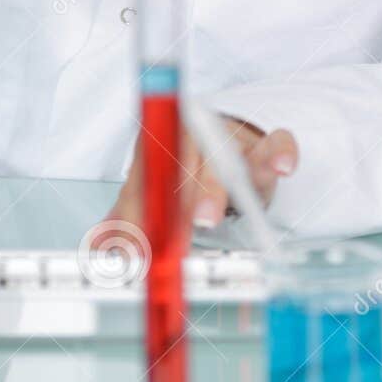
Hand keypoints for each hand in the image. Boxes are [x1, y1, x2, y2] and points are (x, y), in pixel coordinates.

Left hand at [98, 114, 297, 238]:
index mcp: (157, 144)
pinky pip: (274, 143)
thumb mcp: (157, 190)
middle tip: (161, 235)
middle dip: (171, 201)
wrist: (226, 137)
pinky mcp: (262, 145)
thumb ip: (131, 215)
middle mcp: (190, 135)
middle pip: (181, 164)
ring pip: (222, 158)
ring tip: (206, 218)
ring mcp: (228, 137)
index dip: (136, 210)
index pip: (143, 175)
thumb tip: (99, 243)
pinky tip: (281, 166)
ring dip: (214, 188)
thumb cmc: (186, 167)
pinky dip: (279, 153)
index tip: (133, 246)